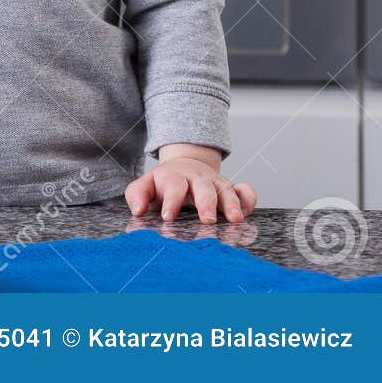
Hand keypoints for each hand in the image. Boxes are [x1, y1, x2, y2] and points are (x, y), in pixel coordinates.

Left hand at [125, 144, 257, 222]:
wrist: (185, 166)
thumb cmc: (164, 184)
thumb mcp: (147, 185)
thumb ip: (137, 195)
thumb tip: (138, 211)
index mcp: (175, 177)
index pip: (174, 186)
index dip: (171, 201)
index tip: (168, 216)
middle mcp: (198, 179)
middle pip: (203, 187)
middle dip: (206, 203)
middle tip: (207, 220)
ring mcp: (217, 183)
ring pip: (226, 190)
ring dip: (231, 204)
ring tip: (234, 219)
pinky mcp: (233, 189)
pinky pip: (245, 191)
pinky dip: (248, 198)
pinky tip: (247, 210)